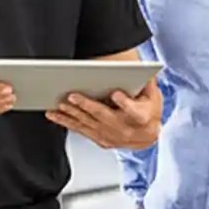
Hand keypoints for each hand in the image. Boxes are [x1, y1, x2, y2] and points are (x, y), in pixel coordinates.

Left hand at [45, 76, 161, 149]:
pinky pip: (80, 130)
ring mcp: (111, 137)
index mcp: (141, 117)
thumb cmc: (149, 112)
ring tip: (59, 104)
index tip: (115, 93)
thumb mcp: (153, 95)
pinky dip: (66, 122)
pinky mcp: (100, 140)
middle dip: (87, 106)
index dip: (125, 103)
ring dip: (72, 114)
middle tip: (72, 96)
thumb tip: (140, 68)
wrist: (148, 136)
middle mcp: (125, 130)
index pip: (134, 112)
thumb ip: (146, 82)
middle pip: (104, 116)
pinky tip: (55, 114)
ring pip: (88, 124)